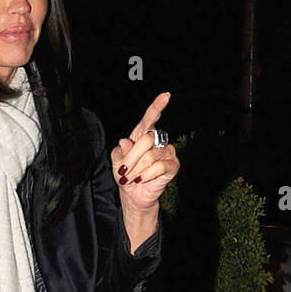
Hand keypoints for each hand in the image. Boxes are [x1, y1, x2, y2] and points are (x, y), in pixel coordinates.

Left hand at [111, 92, 179, 213]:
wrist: (134, 195)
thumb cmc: (126, 175)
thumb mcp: (117, 161)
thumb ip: (121, 150)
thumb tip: (125, 141)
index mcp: (143, 134)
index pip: (150, 118)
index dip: (157, 106)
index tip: (165, 96)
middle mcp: (157, 140)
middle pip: (146, 140)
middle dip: (131, 158)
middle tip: (124, 172)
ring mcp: (167, 152)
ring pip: (150, 156)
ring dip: (137, 170)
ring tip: (131, 178)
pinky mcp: (173, 165)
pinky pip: (159, 166)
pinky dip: (147, 174)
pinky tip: (142, 179)